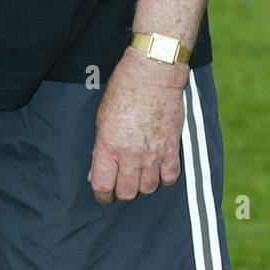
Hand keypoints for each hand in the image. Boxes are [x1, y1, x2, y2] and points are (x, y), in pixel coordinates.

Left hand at [88, 49, 187, 202]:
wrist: (153, 74)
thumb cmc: (123, 90)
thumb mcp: (101, 118)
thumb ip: (101, 149)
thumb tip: (98, 173)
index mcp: (109, 145)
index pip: (103, 186)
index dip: (102, 196)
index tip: (103, 195)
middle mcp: (131, 153)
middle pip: (127, 192)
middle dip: (121, 191)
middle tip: (120, 183)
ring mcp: (153, 153)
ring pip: (148, 188)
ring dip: (142, 184)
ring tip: (139, 174)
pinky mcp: (172, 148)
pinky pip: (169, 178)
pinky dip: (163, 178)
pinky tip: (158, 169)